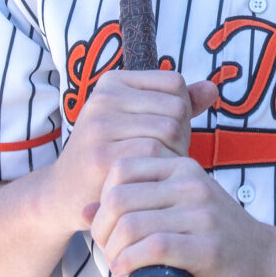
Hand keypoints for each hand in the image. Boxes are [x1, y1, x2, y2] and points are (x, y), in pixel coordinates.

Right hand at [47, 69, 216, 235]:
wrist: (63, 195)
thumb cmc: (112, 154)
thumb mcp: (138, 121)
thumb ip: (176, 103)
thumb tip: (212, 88)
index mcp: (113, 81)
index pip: (175, 83)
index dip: (181, 111)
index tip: (161, 134)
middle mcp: (103, 97)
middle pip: (176, 107)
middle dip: (180, 136)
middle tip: (161, 158)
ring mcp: (100, 125)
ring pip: (170, 129)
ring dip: (173, 155)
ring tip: (154, 168)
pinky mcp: (102, 155)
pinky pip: (155, 154)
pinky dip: (161, 170)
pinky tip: (148, 181)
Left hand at [89, 156, 275, 276]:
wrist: (270, 263)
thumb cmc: (216, 238)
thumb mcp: (179, 209)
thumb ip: (139, 204)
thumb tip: (83, 209)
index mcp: (182, 167)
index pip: (121, 168)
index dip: (101, 199)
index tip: (107, 226)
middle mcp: (191, 183)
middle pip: (119, 198)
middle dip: (102, 230)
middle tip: (110, 251)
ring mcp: (202, 213)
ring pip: (132, 224)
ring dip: (114, 251)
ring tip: (120, 264)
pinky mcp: (209, 247)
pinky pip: (154, 247)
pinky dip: (130, 262)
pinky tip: (128, 272)